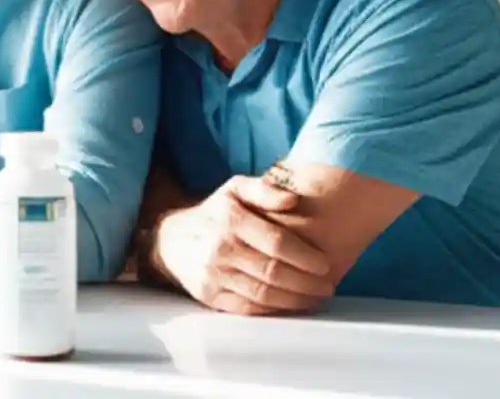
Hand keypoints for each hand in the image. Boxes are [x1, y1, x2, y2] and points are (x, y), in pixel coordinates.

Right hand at [148, 176, 334, 315]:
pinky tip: (291, 306)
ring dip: (295, 300)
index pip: (276, 242)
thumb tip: (293, 200)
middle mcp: (220, 248)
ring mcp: (213, 275)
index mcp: (230, 219)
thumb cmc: (215, 214)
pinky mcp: (210, 296)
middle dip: (306, 282)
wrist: (172, 240)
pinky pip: (248, 308)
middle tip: (328, 286)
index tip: (325, 264)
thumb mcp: (235, 189)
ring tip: (316, 298)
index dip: (304, 256)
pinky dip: (274, 310)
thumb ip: (265, 189)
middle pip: (273, 272)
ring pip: (263, 294)